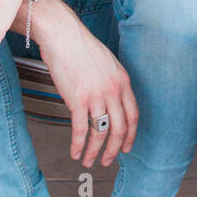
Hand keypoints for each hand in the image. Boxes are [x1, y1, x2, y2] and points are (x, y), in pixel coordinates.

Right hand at [35, 8, 138, 168]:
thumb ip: (111, 83)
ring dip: (94, 151)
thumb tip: (108, 101)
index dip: (130, 135)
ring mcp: (97, 96)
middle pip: (120, 128)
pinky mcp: (78, 99)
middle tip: (108, 161)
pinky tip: (74, 152)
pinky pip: (81, 129)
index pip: (133, 115)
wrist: (63, 35)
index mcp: (123, 81)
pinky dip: (78, 144)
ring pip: (101, 133)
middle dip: (114, 149)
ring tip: (88, 161)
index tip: (126, 147)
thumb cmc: (80, 46)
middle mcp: (113, 90)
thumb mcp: (106, 63)